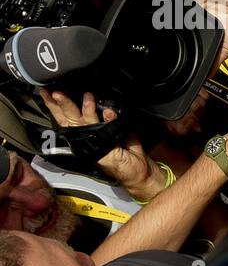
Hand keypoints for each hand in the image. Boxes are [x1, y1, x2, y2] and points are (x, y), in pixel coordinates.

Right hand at [38, 87, 156, 192]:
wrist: (140, 173)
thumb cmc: (127, 153)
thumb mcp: (117, 131)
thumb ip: (110, 120)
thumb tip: (106, 107)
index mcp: (86, 133)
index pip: (67, 118)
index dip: (56, 106)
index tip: (49, 93)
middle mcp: (87, 139)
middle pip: (70, 120)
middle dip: (62, 105)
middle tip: (55, 92)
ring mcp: (96, 145)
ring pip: (85, 124)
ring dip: (86, 109)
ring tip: (87, 95)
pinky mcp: (106, 151)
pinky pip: (106, 132)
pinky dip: (108, 120)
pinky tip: (108, 111)